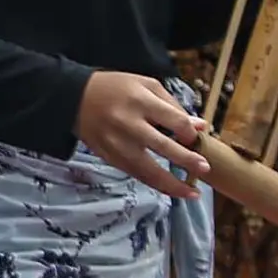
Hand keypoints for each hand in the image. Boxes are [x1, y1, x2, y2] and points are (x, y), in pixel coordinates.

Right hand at [74, 73, 208, 199]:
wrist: (72, 98)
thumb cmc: (114, 88)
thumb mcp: (145, 84)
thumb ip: (173, 104)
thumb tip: (199, 127)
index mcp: (140, 101)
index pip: (175, 122)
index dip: (190, 133)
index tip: (196, 137)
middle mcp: (129, 124)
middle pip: (165, 147)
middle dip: (188, 161)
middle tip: (205, 169)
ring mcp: (118, 144)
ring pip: (149, 170)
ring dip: (173, 184)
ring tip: (192, 193)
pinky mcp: (109, 157)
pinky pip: (135, 174)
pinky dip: (154, 184)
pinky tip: (169, 189)